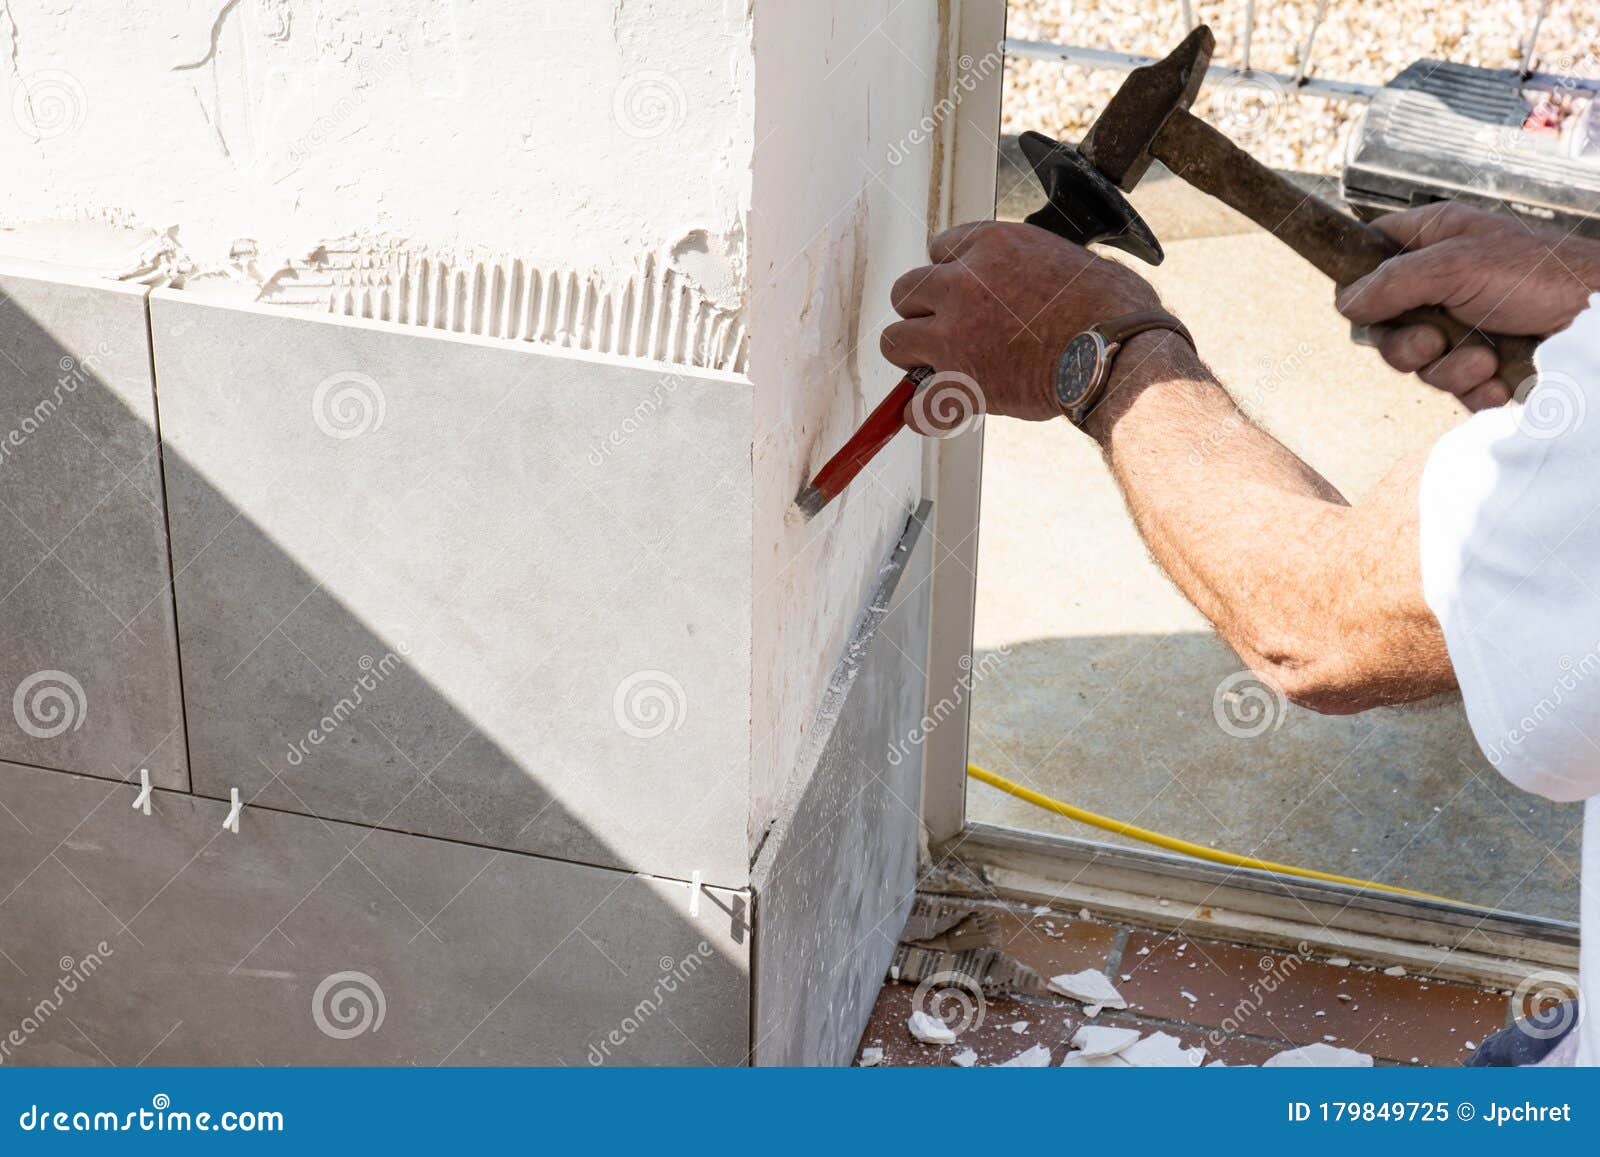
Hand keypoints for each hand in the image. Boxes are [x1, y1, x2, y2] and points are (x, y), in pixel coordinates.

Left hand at [880, 221, 1164, 424]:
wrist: (1119, 350)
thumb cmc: (1111, 305)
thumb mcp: (1064, 256)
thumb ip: (1025, 264)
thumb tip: (1023, 277)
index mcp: (991, 245)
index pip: (939, 247)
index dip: (952, 272)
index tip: (967, 291)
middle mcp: (963, 284)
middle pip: (906, 290)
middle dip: (922, 310)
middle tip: (945, 328)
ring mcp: (956, 334)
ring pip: (894, 340)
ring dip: (911, 353)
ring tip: (934, 365)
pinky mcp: (960, 382)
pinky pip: (915, 404)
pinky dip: (922, 413)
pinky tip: (933, 412)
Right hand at [1335, 202, 1599, 409]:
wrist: (1599, 322)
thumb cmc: (1545, 275)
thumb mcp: (1459, 264)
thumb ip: (1394, 281)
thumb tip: (1346, 303)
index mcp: (1435, 241)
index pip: (1371, 255)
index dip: (1360, 282)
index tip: (1366, 306)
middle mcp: (1443, 283)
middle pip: (1385, 325)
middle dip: (1408, 344)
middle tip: (1433, 341)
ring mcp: (1462, 326)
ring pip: (1417, 364)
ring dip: (1448, 369)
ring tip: (1486, 361)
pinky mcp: (1481, 365)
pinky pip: (1452, 388)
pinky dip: (1474, 391)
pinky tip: (1499, 381)